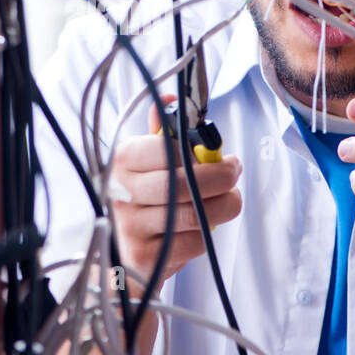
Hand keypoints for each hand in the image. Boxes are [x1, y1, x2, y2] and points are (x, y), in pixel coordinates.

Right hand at [109, 94, 242, 291]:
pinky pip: (192, 241)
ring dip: (223, 205)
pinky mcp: (145, 256)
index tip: (220, 154)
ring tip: (230, 199)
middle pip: (181, 183)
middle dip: (220, 178)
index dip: (198, 151)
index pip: (163, 148)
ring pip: (192, 214)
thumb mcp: (144, 163)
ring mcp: (130, 226)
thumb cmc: (141, 201)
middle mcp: (121, 192)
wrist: (122, 255)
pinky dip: (209, 233)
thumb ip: (161, 133)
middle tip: (234, 174)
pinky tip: (207, 225)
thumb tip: (170, 98)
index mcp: (122, 161)